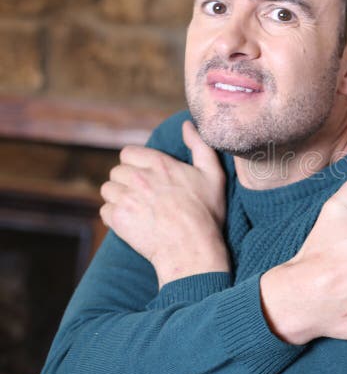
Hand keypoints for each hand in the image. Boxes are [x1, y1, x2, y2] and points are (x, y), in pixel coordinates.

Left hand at [100, 121, 229, 287]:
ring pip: (108, 190)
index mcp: (160, 163)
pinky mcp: (118, 218)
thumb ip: (200, 146)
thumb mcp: (213, 175)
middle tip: (144, 197)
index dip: (136, 164)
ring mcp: (126, 197)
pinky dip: (115, 217)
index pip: (128, 153)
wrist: (192, 249)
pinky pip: (105, 211)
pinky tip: (132, 224)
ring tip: (138, 210)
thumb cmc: (206, 213)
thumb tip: (187, 124)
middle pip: (116, 171)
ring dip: (118, 199)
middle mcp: (140, 177)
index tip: (147, 177)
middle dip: (126, 182)